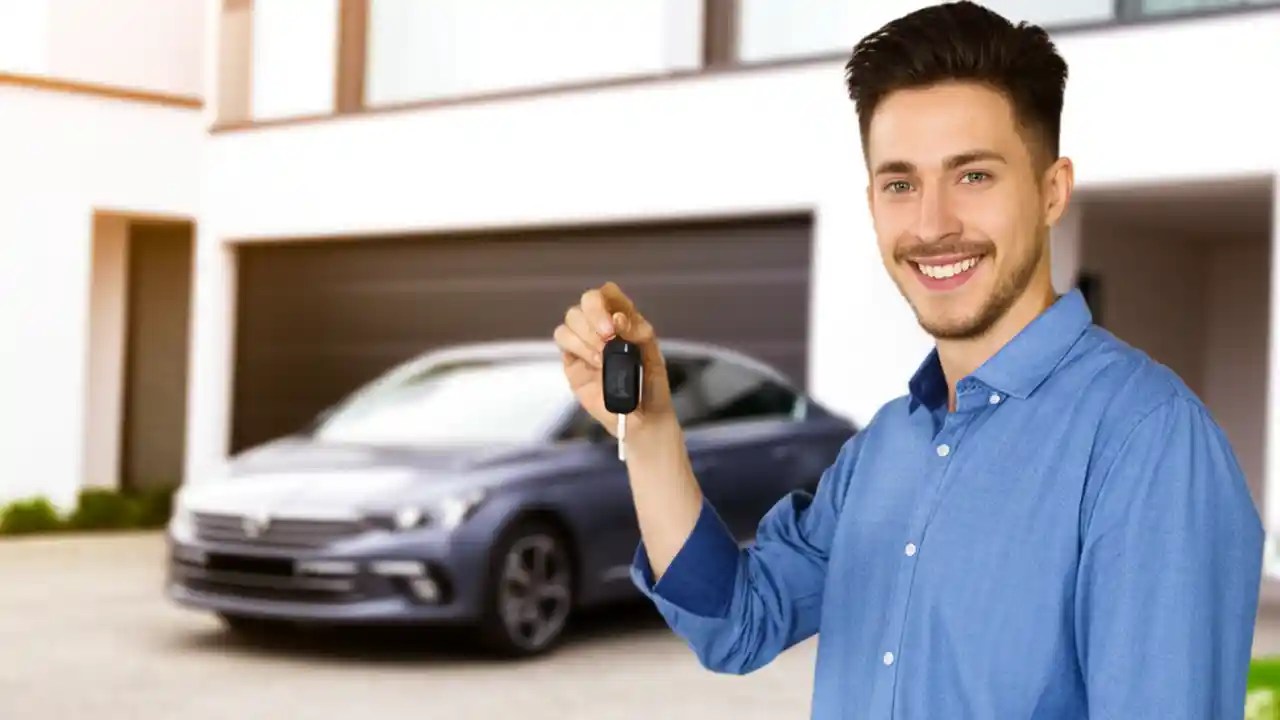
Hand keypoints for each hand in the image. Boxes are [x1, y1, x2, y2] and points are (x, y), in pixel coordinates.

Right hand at [553, 282, 674, 437]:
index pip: (609, 293)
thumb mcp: (653, 355)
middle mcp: (602, 326)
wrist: (641, 419)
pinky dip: (577, 347)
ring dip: (587, 337)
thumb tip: (618, 319)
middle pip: (586, 301)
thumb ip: (638, 333)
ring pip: (571, 319)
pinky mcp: (572, 360)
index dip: (607, 301)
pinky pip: (562, 339)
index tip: (616, 324)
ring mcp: (585, 342)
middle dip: (595, 316)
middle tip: (608, 338)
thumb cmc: (650, 385)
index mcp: (625, 319)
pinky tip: (594, 364)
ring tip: (604, 359)